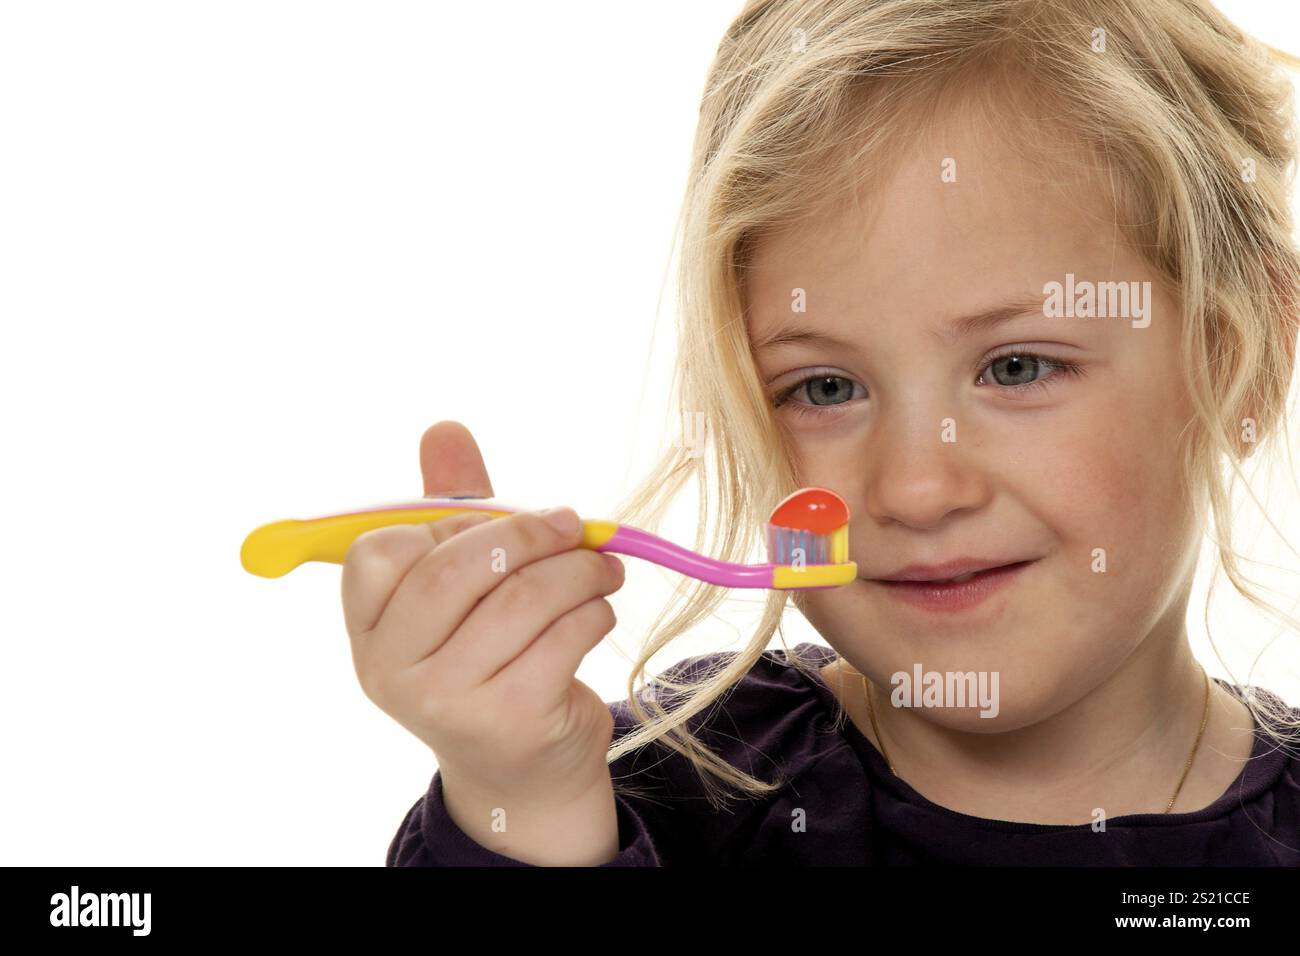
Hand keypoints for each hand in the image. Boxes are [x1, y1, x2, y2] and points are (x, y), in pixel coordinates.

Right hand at [340, 420, 625, 802]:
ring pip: (523, 598)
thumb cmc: (490, 655)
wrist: (521, 769)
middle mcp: (391, 669)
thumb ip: (452, 507)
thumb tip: (444, 428)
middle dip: (530, 533)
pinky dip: (595, 610)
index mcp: (369, 628)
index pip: (381, 550)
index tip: (493, 525)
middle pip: (456, 567)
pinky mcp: (510, 720)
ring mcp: (447, 701)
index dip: (447, 523)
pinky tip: (598, 611)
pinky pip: (564, 635)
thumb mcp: (465, 584)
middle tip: (574, 525)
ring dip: (580, 569)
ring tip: (603, 568)